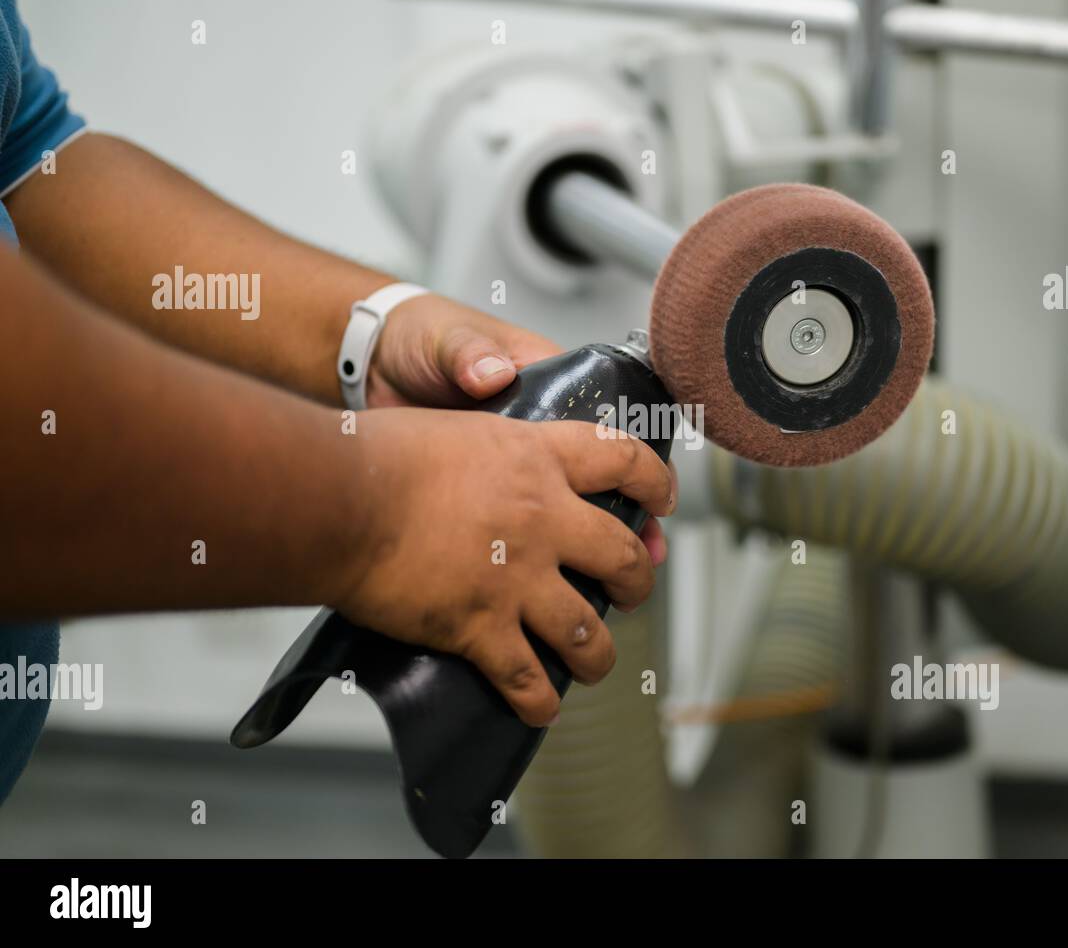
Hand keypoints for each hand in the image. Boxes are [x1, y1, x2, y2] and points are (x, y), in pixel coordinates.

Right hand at [339, 408, 676, 726]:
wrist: (338, 502)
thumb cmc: (378, 457)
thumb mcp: (455, 427)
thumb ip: (494, 446)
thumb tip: (497, 452)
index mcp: (537, 459)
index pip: (624, 460)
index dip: (655, 482)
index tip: (662, 501)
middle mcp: (543, 518)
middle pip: (624, 554)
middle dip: (640, 579)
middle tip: (634, 589)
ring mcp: (517, 577)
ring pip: (587, 629)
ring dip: (597, 653)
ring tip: (594, 662)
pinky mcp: (481, 626)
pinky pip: (527, 678)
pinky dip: (539, 700)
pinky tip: (541, 708)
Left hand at [364, 291, 670, 564]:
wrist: (364, 364)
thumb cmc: (416, 340)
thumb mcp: (444, 340)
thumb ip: (468, 353)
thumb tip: (491, 372)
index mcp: (546, 385)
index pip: (609, 430)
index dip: (640, 466)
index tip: (658, 496)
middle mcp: (539, 432)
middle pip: (602, 480)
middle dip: (630, 518)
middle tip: (647, 548)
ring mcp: (515, 468)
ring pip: (570, 511)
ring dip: (594, 546)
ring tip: (615, 585)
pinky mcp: (485, 494)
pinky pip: (524, 529)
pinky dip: (540, 557)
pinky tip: (552, 587)